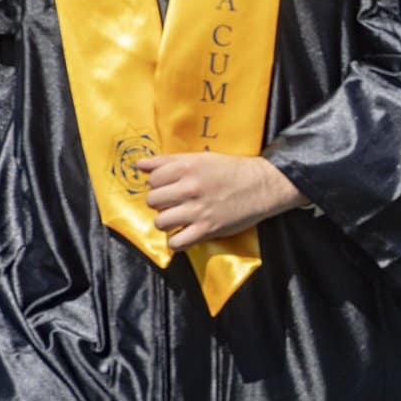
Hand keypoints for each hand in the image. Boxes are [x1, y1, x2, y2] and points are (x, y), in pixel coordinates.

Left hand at [137, 153, 305, 250]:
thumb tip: (138, 165)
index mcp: (187, 167)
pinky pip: (177, 243)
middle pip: (153, 201)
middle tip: (175, 203)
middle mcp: (189, 188)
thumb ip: (168, 161)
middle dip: (161, 203)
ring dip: (167, 222)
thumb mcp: (201, 158)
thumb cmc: (232, 170)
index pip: (152, 179)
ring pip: (160, 222)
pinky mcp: (207, 229)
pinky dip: (177, 242)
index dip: (159, 184)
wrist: (262, 185)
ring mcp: (197, 210)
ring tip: (179, 218)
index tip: (170, 187)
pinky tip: (184, 234)